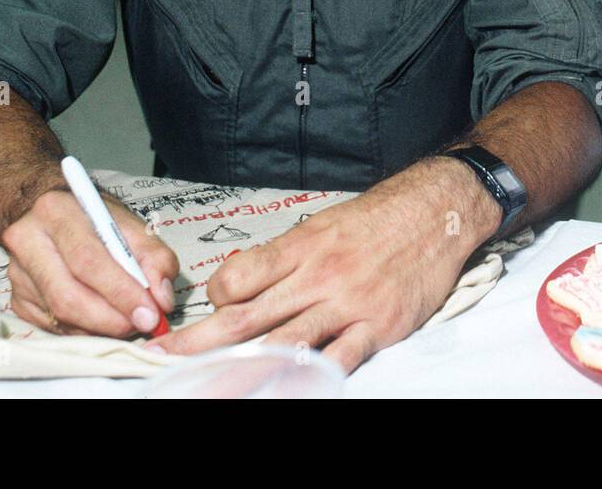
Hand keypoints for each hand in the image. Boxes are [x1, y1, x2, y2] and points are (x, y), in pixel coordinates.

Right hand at [1, 188, 178, 336]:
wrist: (52, 214)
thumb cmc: (94, 219)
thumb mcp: (132, 224)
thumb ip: (155, 258)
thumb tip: (160, 299)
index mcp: (57, 212)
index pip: (88, 260)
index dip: (121, 292)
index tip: (150, 313)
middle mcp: (28, 241)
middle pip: (68, 295)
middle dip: (111, 318)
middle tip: (141, 324)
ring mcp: (18, 274)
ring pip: (60, 316)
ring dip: (101, 328)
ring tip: (128, 320)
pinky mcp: (18, 299)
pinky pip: (53, 327)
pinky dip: (85, 330)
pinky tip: (102, 320)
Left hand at [150, 159, 495, 371]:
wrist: (434, 212)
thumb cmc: (377, 219)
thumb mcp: (322, 224)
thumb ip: (284, 255)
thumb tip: (242, 277)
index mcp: (300, 246)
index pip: (239, 276)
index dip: (215, 297)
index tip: (208, 311)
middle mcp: (318, 275)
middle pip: (248, 316)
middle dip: (202, 342)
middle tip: (167, 358)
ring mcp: (348, 303)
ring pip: (284, 342)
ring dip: (243, 367)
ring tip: (212, 386)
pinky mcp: (378, 326)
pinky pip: (339, 357)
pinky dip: (310, 376)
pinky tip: (287, 388)